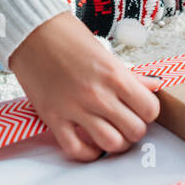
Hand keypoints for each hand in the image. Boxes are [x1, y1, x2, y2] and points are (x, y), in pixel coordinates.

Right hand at [7, 12, 162, 161]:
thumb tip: (153, 86)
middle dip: (134, 128)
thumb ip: (129, 74)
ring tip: (111, 133)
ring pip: (111, 144)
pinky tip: (91, 143)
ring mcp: (74, 108)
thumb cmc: (68, 36)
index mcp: (114, 74)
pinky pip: (76, 150)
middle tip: (126, 121)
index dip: (147, 111)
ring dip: (115, 142)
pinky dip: (88, 152)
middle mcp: (97, 94)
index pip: (150, 109)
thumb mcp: (105, 52)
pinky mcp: (53, 118)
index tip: (140, 108)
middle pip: (134, 131)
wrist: (30, 31)